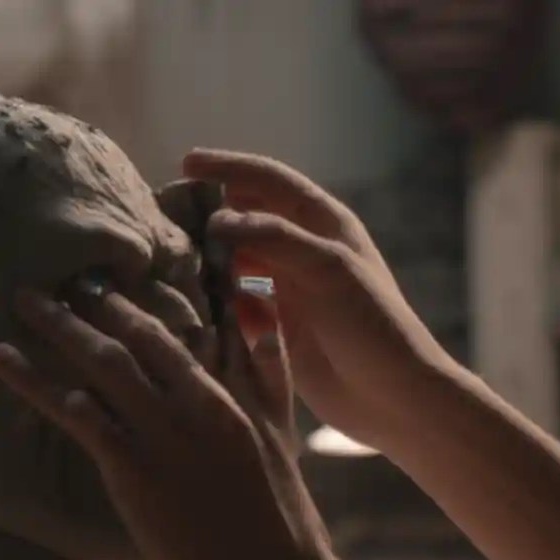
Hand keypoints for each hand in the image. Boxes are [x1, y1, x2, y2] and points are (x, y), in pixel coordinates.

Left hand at [0, 286, 332, 559]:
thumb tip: (260, 319)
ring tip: (19, 305)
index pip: (172, 334)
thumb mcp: (283, 434)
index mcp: (229, 394)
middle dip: (84, 308)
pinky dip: (41, 387)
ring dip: (56, 331)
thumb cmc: (285, 521)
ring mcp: (165, 435)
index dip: (127, 307)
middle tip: (39, 291)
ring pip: (102, 366)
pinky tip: (6, 364)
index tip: (93, 285)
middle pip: (131, 340)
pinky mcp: (137, 473)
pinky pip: (82, 418)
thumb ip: (269, 376)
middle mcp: (196, 403)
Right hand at [184, 148, 454, 452]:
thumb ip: (275, 238)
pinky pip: (237, 304)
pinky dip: (216, 300)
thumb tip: (218, 220)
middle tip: (165, 215)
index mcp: (324, 224)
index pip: (270, 180)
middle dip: (209, 212)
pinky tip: (193, 303)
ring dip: (207, 258)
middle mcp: (304, 250)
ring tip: (170, 258)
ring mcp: (290, 289)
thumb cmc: (372, 326)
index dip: (229, 167)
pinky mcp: (278, 328)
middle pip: (247, 218)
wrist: (394, 398)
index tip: (186, 162)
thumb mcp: (329, 270)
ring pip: (237, 261)